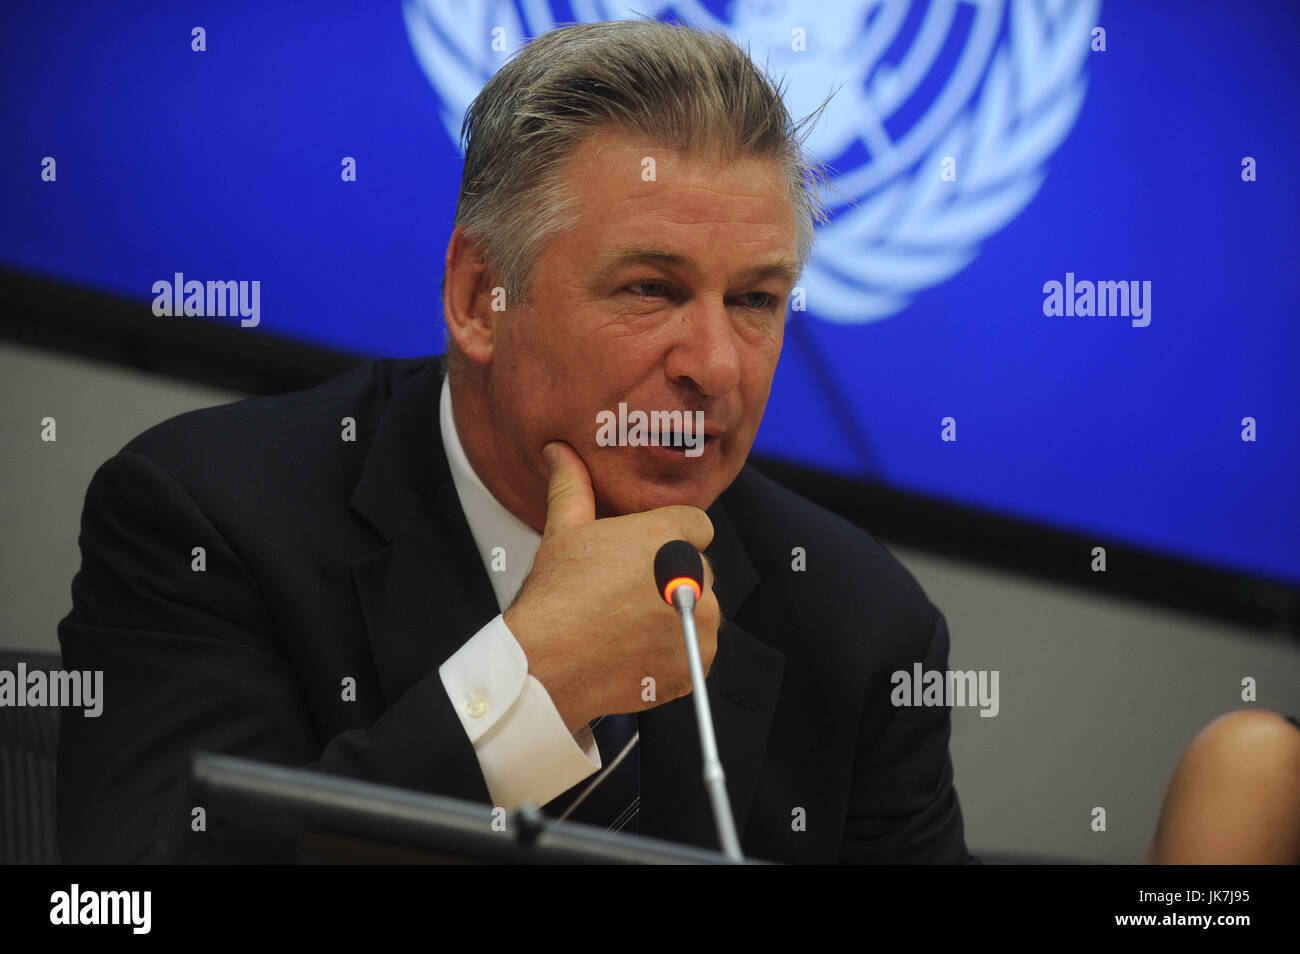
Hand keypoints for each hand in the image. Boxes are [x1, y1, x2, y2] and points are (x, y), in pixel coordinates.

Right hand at [504, 441, 719, 733]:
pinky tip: (640, 648)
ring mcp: (702, 620)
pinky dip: (678, 647)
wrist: (549, 667)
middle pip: (699, 566)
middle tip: (626, 593)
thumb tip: (561, 450)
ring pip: (702, 606)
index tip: (640, 557)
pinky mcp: (701, 657)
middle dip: (672, 576)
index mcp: (668, 535)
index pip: (695, 525)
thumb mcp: (563, 532)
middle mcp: (694, 574)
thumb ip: (572, 486)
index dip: (667, 539)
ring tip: (630, 624)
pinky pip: (701, 644)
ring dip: (677, 612)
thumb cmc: (555, 597)